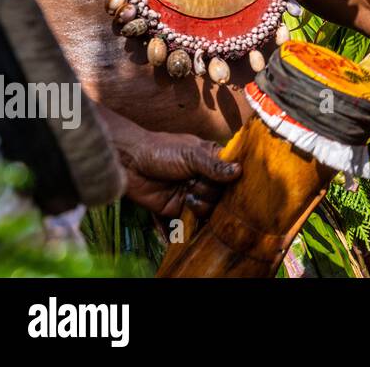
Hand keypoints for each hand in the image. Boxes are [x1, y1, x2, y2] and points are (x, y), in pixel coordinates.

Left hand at [108, 118, 241, 217]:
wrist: (130, 163)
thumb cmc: (162, 150)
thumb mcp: (191, 154)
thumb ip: (214, 165)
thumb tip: (239, 171)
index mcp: (213, 160)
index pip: (234, 171)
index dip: (236, 177)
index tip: (234, 179)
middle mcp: (206, 178)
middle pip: (225, 192)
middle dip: (214, 190)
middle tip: (199, 181)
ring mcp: (194, 194)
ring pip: (212, 206)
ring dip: (202, 201)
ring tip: (188, 192)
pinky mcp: (179, 209)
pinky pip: (195, 218)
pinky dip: (194, 216)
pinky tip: (187, 204)